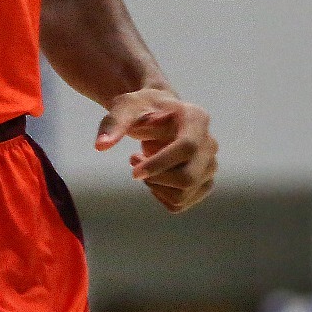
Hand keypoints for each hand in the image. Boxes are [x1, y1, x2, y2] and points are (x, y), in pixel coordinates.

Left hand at [95, 87, 216, 212]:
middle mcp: (210, 143)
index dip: (160, 163)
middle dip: (156, 178)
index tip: (133, 171)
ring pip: (183, 195)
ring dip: (155, 186)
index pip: (187, 147)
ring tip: (141, 165)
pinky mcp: (203, 183)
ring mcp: (210, 165)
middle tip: (134, 163)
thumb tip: (101, 145)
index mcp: (196, 118)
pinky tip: (152, 176)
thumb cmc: (141, 108)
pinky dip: (159, 195)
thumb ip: (113, 124)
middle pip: (188, 177)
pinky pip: (179, 204)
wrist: (157, 115)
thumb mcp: (125, 107)